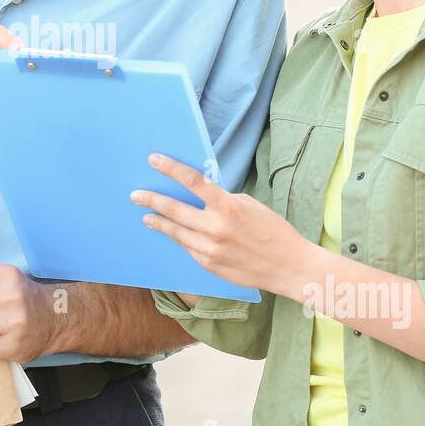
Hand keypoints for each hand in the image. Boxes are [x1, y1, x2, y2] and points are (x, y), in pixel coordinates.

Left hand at [131, 152, 313, 297]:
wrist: (288, 266)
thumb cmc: (273, 230)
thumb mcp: (250, 205)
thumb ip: (222, 200)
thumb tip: (200, 195)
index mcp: (228, 206)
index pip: (193, 181)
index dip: (171, 168)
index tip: (154, 160)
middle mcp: (215, 227)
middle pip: (174, 209)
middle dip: (152, 200)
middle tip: (136, 195)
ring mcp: (210, 249)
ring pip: (176, 232)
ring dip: (158, 222)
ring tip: (147, 215)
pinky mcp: (209, 265)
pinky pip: (188, 248)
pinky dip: (179, 238)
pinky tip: (172, 233)